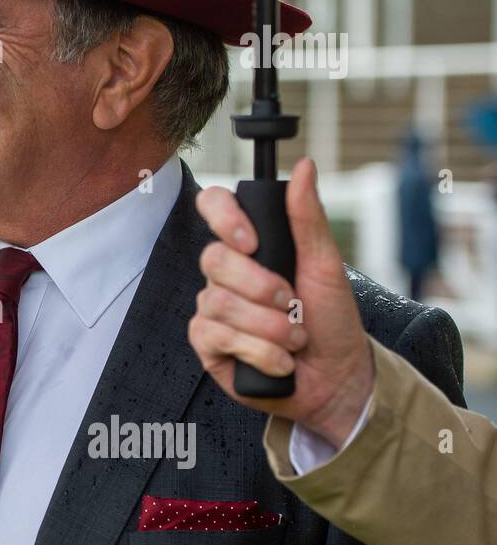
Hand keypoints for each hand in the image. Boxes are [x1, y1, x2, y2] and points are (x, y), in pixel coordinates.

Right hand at [188, 157, 374, 447]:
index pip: (213, 207)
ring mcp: (213, 310)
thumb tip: (304, 167)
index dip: (224, 217)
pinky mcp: (208, 345)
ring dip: (269, 326)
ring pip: (219, 302)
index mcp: (250, 247)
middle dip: (261, 286)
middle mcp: (225, 275)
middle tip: (291, 302)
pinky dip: (259, 351)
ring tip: (294, 339)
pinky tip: (278, 360)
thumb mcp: (326, 264)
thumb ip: (308, 217)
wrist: (336, 377)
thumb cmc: (332, 319)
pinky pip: (216, 336)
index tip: (252, 241)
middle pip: (214, 259)